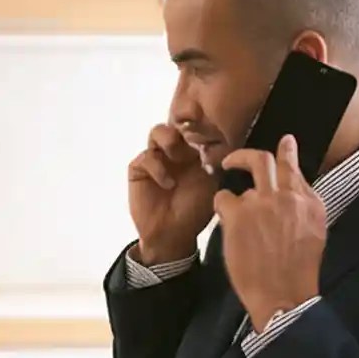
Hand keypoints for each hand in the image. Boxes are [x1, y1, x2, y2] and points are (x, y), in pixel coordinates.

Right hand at [128, 123, 216, 264]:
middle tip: (194, 143)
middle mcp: (175, 151)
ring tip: (177, 157)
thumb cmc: (195, 211)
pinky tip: (168, 184)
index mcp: (194, 150)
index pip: (196, 127)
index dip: (203, 127)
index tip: (212, 135)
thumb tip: (219, 140)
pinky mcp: (139, 169)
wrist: (173, 234)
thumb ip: (214, 160)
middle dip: (185, 129)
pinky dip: (157, 167)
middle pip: (176, 123)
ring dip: (169, 140)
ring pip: (157, 131)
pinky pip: (146, 157)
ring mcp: (156, 158)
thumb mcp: (213, 183)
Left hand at [214, 135, 325, 330]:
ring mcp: (261, 202)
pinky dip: (221, 205)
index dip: (287, 151)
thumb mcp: (314, 233)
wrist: (283, 294)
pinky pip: (223, 197)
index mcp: (308, 202)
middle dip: (247, 154)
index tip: (285, 141)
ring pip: (244, 177)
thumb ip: (303, 207)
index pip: (294, 167)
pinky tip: (224, 218)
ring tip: (228, 195)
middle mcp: (286, 196)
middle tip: (234, 159)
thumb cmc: (297, 271)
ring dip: (234, 185)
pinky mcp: (238, 214)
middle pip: (266, 159)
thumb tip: (294, 191)